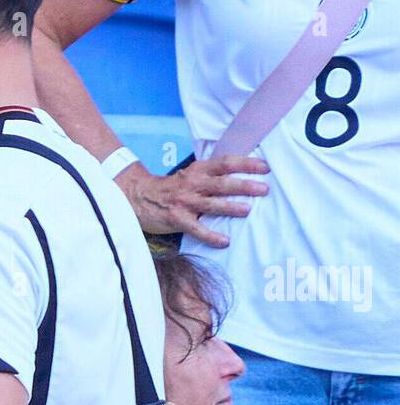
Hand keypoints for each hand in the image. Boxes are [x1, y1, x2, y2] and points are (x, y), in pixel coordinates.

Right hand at [116, 155, 270, 247]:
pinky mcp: (177, 219)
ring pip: (211, 204)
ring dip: (231, 207)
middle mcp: (193, 184)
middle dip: (244, 185)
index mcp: (199, 170)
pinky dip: (211, 236)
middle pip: (222, 183)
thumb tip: (241, 178)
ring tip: (248, 210)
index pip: (226, 163)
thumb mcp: (190, 175)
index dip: (246, 164)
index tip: (265, 168)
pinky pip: (196, 229)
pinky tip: (224, 241)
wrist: (138, 197)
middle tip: (264, 189)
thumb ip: (211, 176)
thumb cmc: (170, 188)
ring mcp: (184, 202)